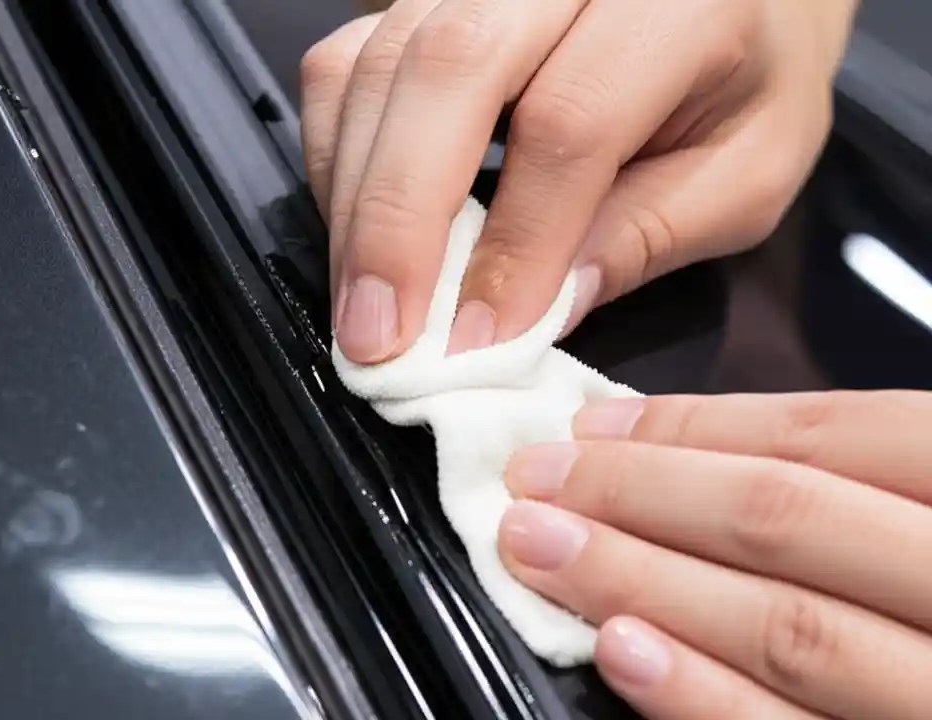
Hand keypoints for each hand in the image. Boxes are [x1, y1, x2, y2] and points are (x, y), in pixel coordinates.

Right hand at [301, 0, 857, 361]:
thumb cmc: (744, 76)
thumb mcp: (746, 173)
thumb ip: (647, 237)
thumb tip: (530, 315)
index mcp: (677, 2)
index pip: (570, 121)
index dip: (517, 242)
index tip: (481, 339)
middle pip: (450, 71)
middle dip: (399, 222)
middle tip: (379, 334)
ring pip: (381, 67)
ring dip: (356, 201)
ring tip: (363, 304)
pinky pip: (344, 65)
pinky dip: (336, 156)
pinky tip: (357, 229)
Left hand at [499, 391, 931, 718]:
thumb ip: (876, 484)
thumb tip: (708, 452)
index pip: (843, 435)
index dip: (700, 425)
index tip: (593, 425)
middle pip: (795, 522)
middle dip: (645, 492)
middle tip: (535, 480)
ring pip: (790, 627)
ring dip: (644, 578)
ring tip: (544, 547)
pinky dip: (702, 695)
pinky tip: (622, 650)